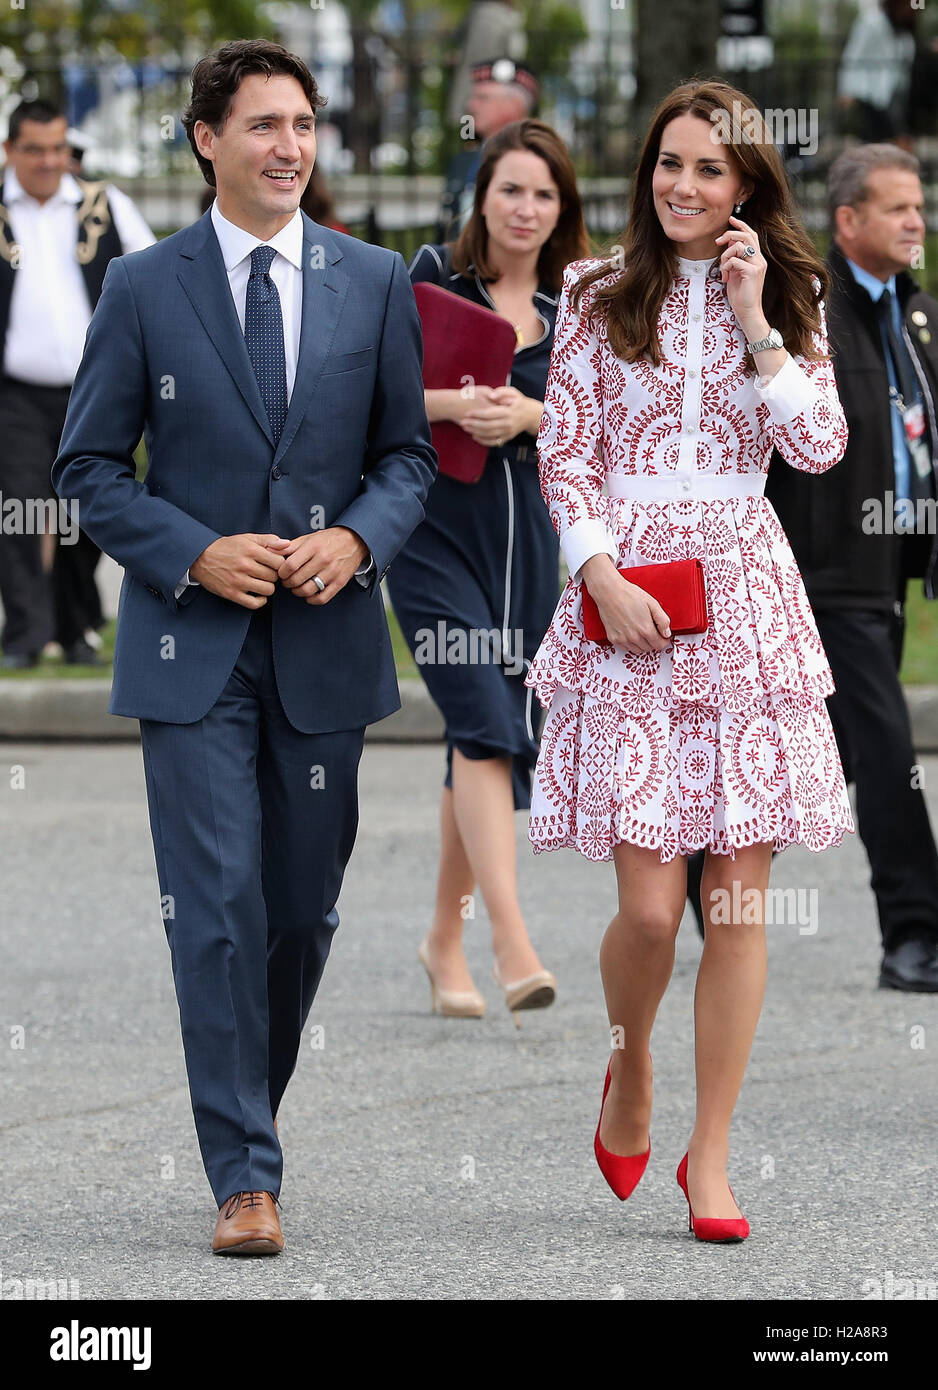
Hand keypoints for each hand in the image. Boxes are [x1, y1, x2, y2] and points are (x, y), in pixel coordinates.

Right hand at [189, 533, 290, 608]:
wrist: (200, 557)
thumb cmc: (226, 547)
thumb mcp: (247, 538)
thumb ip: (268, 540)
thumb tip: (287, 544)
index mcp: (250, 550)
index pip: (279, 562)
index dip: (280, 564)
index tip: (274, 565)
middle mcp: (245, 565)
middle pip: (274, 577)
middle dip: (273, 576)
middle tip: (266, 574)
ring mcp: (238, 581)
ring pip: (268, 590)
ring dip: (267, 587)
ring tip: (261, 582)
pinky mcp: (232, 593)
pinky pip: (255, 603)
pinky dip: (260, 600)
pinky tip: (257, 594)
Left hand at [278, 525, 368, 604]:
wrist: (354, 540)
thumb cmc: (328, 540)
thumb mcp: (308, 538)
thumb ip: (289, 546)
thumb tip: (270, 551)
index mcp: (313, 547)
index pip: (290, 565)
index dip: (281, 572)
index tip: (281, 573)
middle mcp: (323, 560)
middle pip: (297, 579)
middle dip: (287, 583)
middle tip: (287, 581)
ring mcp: (333, 572)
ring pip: (308, 590)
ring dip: (297, 592)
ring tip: (296, 587)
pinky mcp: (340, 582)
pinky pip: (322, 598)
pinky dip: (312, 600)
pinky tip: (309, 595)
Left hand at [460, 386, 536, 446]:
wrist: (531, 415)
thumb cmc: (520, 402)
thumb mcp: (513, 392)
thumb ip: (502, 392)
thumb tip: (491, 395)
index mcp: (508, 412)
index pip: (490, 413)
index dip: (477, 414)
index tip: (467, 413)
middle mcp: (508, 423)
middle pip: (487, 426)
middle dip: (473, 424)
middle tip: (462, 422)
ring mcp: (507, 432)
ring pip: (489, 435)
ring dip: (476, 432)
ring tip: (465, 428)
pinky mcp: (507, 438)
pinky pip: (494, 442)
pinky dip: (483, 441)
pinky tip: (474, 436)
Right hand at [581, 556, 670, 653]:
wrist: (609, 592)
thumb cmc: (629, 595)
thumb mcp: (652, 604)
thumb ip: (663, 620)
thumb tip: (667, 633)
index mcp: (646, 629)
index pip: (660, 645)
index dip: (664, 640)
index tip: (663, 636)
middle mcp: (634, 637)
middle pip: (650, 649)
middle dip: (654, 641)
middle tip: (651, 630)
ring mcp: (623, 639)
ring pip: (638, 650)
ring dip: (642, 644)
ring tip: (641, 631)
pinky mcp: (613, 639)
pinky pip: (626, 648)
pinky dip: (631, 644)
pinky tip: (631, 633)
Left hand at [714, 216, 766, 331]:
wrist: (748, 312)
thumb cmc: (740, 295)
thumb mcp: (735, 273)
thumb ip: (734, 258)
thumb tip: (728, 244)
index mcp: (757, 259)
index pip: (752, 235)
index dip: (742, 226)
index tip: (731, 219)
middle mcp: (760, 259)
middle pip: (747, 236)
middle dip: (729, 235)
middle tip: (717, 242)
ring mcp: (757, 265)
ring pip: (738, 246)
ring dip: (725, 256)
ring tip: (723, 269)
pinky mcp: (752, 272)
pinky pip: (734, 260)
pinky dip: (726, 266)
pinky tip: (726, 278)